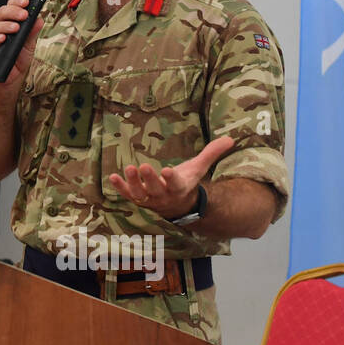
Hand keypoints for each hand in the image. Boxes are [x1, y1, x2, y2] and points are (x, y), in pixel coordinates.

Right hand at [0, 0, 43, 84]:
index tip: (26, 2)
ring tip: (15, 28)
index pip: (11, 6)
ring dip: (5, 25)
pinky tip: (2, 38)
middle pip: (2, 12)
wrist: (11, 77)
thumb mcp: (30, 44)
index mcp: (9, 22)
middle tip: (23, 15)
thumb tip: (39, 19)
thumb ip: (33, 31)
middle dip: (13, 12)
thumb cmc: (18, 59)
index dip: (17, 2)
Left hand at [107, 136, 235, 219]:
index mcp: (179, 187)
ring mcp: (149, 198)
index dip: (171, 178)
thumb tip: (231, 139)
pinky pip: (128, 195)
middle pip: (156, 188)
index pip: (176, 184)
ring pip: (140, 192)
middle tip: (143, 167)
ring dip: (133, 182)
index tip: (167, 170)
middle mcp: (163, 195)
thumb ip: (211, 153)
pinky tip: (112, 177)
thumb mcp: (199, 168)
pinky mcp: (138, 198)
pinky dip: (120, 187)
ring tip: (130, 168)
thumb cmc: (186, 182)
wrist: (178, 206)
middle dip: (150, 179)